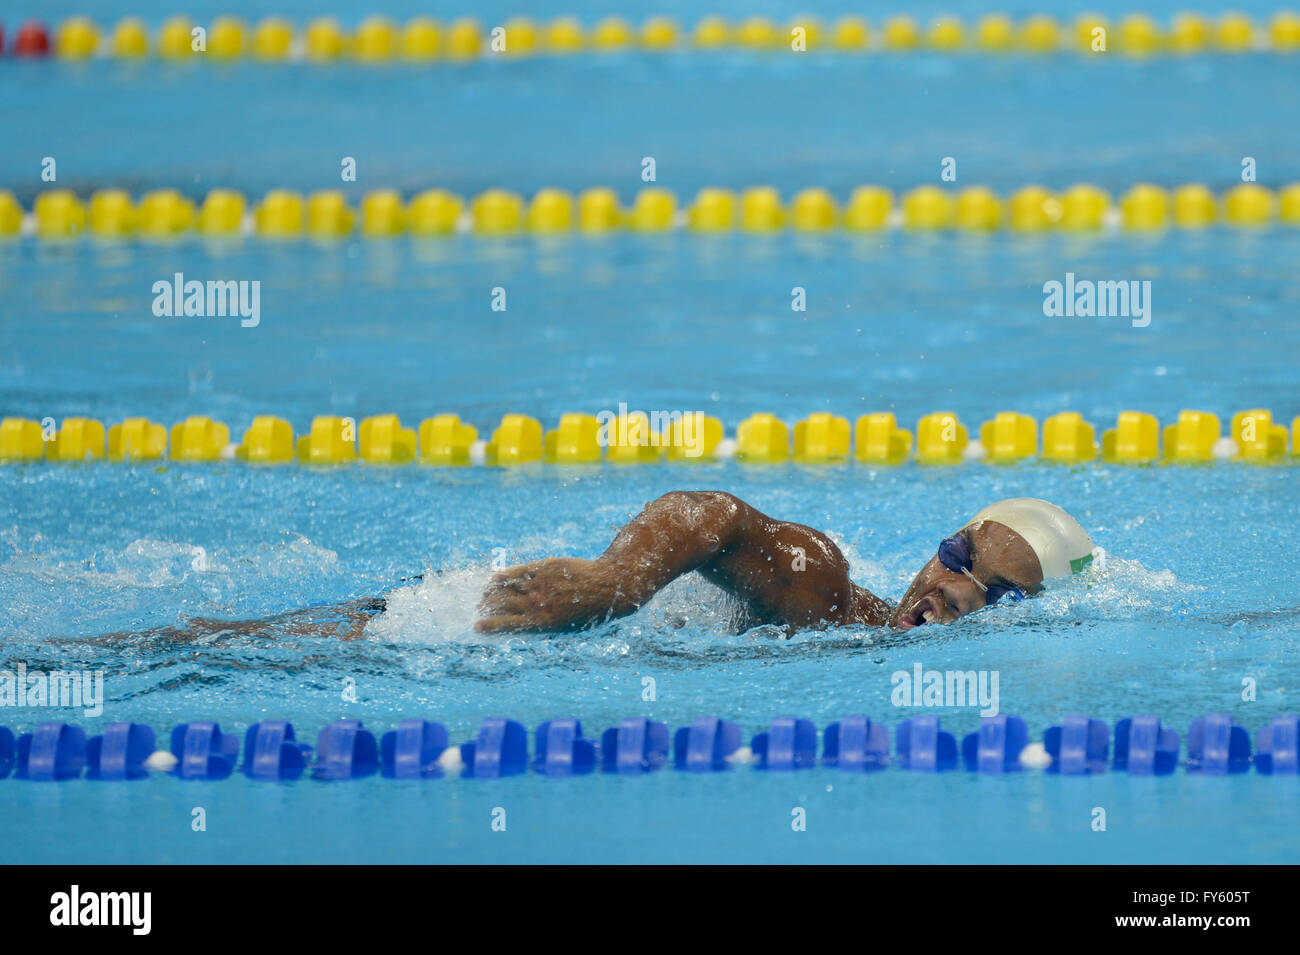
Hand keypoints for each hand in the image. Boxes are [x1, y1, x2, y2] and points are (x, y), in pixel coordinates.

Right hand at [475, 558, 613, 633]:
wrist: (607, 585)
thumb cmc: (589, 612)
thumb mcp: (566, 627)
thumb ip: (542, 626)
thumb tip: (522, 627)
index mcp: (541, 622)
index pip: (506, 624)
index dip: (489, 625)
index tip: (477, 626)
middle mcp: (537, 603)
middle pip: (502, 604)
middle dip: (487, 607)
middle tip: (479, 608)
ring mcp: (539, 584)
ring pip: (507, 587)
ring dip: (492, 591)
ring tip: (485, 594)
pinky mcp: (544, 568)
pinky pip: (519, 572)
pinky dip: (505, 575)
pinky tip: (496, 578)